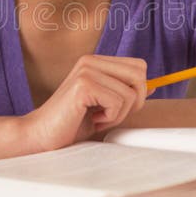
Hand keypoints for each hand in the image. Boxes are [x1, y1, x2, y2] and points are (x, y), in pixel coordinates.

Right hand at [22, 54, 151, 151]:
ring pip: (130, 94)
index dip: (139, 90)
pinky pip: (118, 103)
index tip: (118, 106)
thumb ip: (125, 92)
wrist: (42, 136)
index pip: (139, 66)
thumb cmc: (72, 123)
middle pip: (140, 75)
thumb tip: (153, 85)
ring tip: (96, 118)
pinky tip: (91, 119)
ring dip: (118, 114)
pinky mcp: (84, 85)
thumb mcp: (105, 105)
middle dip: (133, 102)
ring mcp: (86, 70)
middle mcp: (91, 60)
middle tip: (110, 114)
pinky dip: (109, 119)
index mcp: (96, 61)